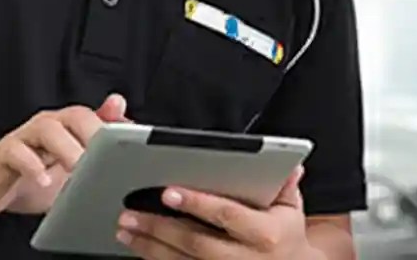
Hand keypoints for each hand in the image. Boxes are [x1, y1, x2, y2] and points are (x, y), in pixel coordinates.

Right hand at [0, 94, 130, 217]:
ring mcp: (26, 137)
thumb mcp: (72, 170)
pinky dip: (31, 167)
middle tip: (108, 159)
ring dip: (67, 148)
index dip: (116, 126)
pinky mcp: (4, 154)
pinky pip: (17, 153)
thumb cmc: (31, 175)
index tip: (135, 141)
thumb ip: (99, 155)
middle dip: (95, 134)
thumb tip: (129, 142)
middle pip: (76, 116)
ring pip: (48, 129)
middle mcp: (49, 125)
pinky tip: (42, 181)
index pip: (98, 117)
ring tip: (79, 170)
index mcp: (69, 127)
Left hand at [117, 166, 313, 259]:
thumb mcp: (292, 208)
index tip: (168, 192)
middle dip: (160, 227)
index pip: (227, 214)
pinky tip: (140, 248)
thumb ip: (284, 185)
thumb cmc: (286, 235)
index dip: (197, 203)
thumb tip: (289, 166)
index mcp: (266, 234)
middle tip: (130, 212)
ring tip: (125, 229)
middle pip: (196, 242)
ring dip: (150, 247)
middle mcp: (245, 258)